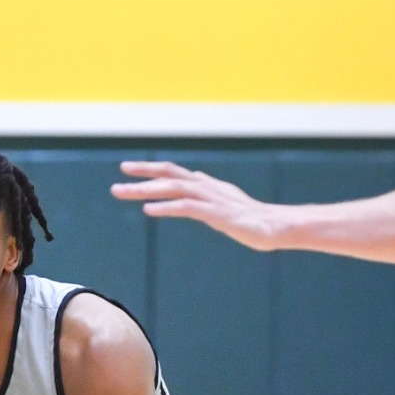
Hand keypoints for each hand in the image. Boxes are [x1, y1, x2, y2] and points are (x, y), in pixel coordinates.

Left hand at [112, 162, 282, 250]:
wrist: (275, 226)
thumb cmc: (252, 218)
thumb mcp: (226, 202)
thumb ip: (209, 193)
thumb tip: (197, 181)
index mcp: (206, 185)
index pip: (173, 173)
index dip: (151, 169)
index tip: (129, 169)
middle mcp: (206, 187)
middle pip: (169, 175)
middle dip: (142, 174)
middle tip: (119, 176)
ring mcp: (211, 199)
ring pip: (173, 188)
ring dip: (145, 189)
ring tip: (123, 191)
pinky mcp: (216, 213)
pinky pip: (187, 207)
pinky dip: (166, 207)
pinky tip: (148, 209)